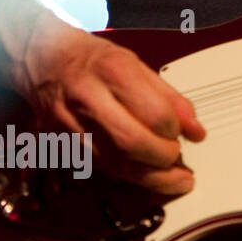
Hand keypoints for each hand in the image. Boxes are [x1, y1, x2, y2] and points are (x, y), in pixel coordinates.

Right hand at [13, 21, 205, 195]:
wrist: (45, 61)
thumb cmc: (97, 62)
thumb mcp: (139, 67)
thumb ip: (170, 98)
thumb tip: (196, 131)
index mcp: (115, 72)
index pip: (155, 113)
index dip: (174, 131)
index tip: (184, 135)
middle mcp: (90, 99)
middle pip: (133, 142)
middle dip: (163, 158)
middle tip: (179, 160)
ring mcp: (71, 125)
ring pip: (115, 164)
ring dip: (150, 177)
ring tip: (173, 179)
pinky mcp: (62, 145)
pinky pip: (101, 169)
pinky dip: (127, 176)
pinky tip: (145, 174)